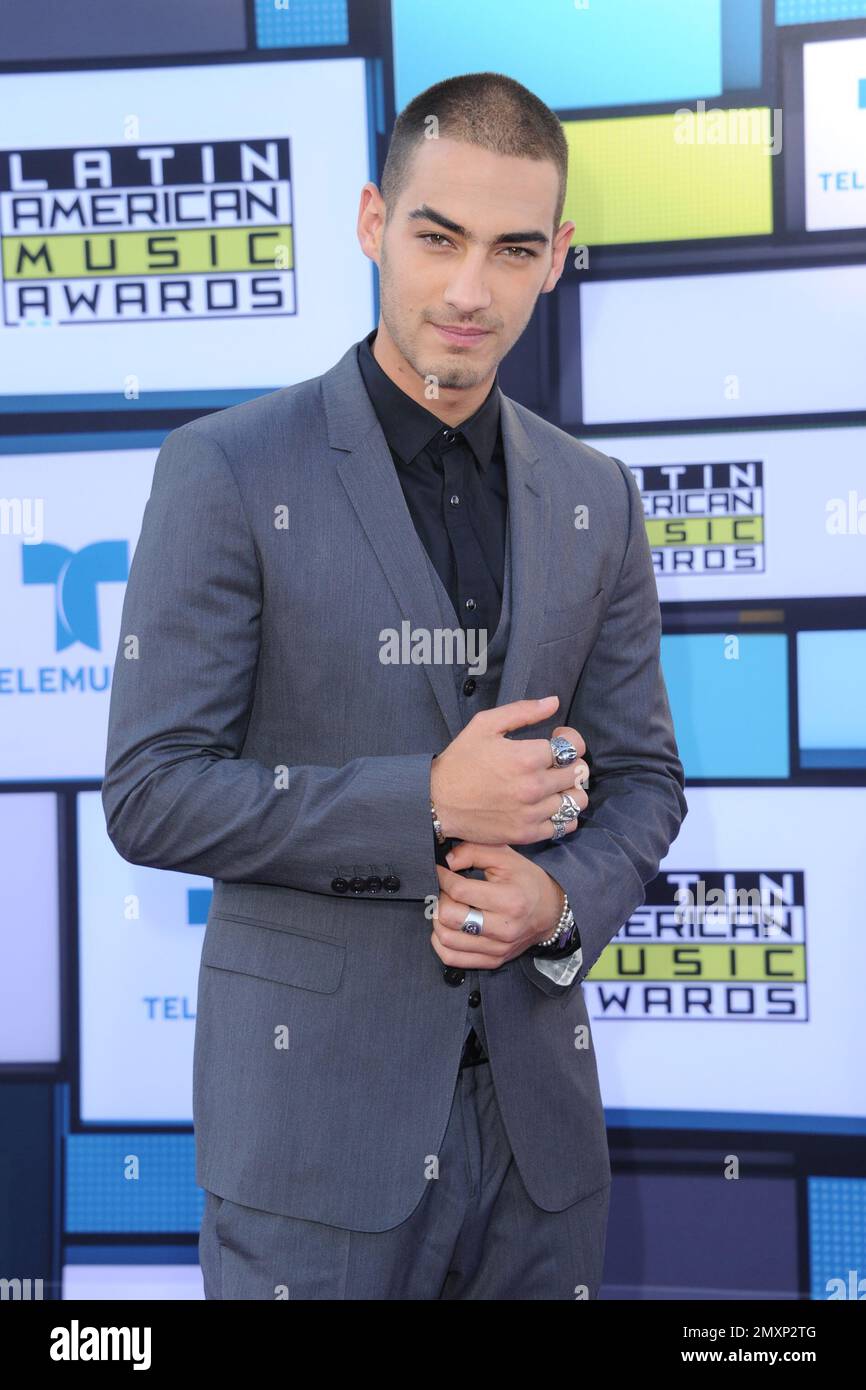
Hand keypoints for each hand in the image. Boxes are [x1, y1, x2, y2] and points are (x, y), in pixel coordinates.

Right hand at [430, 697, 589, 845]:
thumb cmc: (460, 761)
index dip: (570, 739)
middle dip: (570, 763)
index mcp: (527, 757)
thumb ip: (522, 711)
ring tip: (556, 785)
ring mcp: (532, 813)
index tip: (557, 740)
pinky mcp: (527, 834)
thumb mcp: (485, 725)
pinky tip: (550, 805)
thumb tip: (554, 702)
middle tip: (555, 762)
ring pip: (577, 800)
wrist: (437, 801)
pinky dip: (565, 814)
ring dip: (571, 789)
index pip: (573, 747)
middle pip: (578, 773)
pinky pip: (566, 825)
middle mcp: (534, 787)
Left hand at [430, 841, 565, 969]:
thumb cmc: (527, 881)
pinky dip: (440, 943)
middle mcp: (505, 928)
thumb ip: (474, 851)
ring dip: (437, 921)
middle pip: (450, 917)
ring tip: (445, 907)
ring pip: (446, 940)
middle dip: (439, 899)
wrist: (551, 912)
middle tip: (443, 890)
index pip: (460, 891)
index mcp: (510, 900)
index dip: (442, 878)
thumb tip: (446, 862)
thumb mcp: (506, 856)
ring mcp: (499, 948)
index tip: (439, 871)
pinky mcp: (493, 960)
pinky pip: (452, 958)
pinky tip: (446, 928)